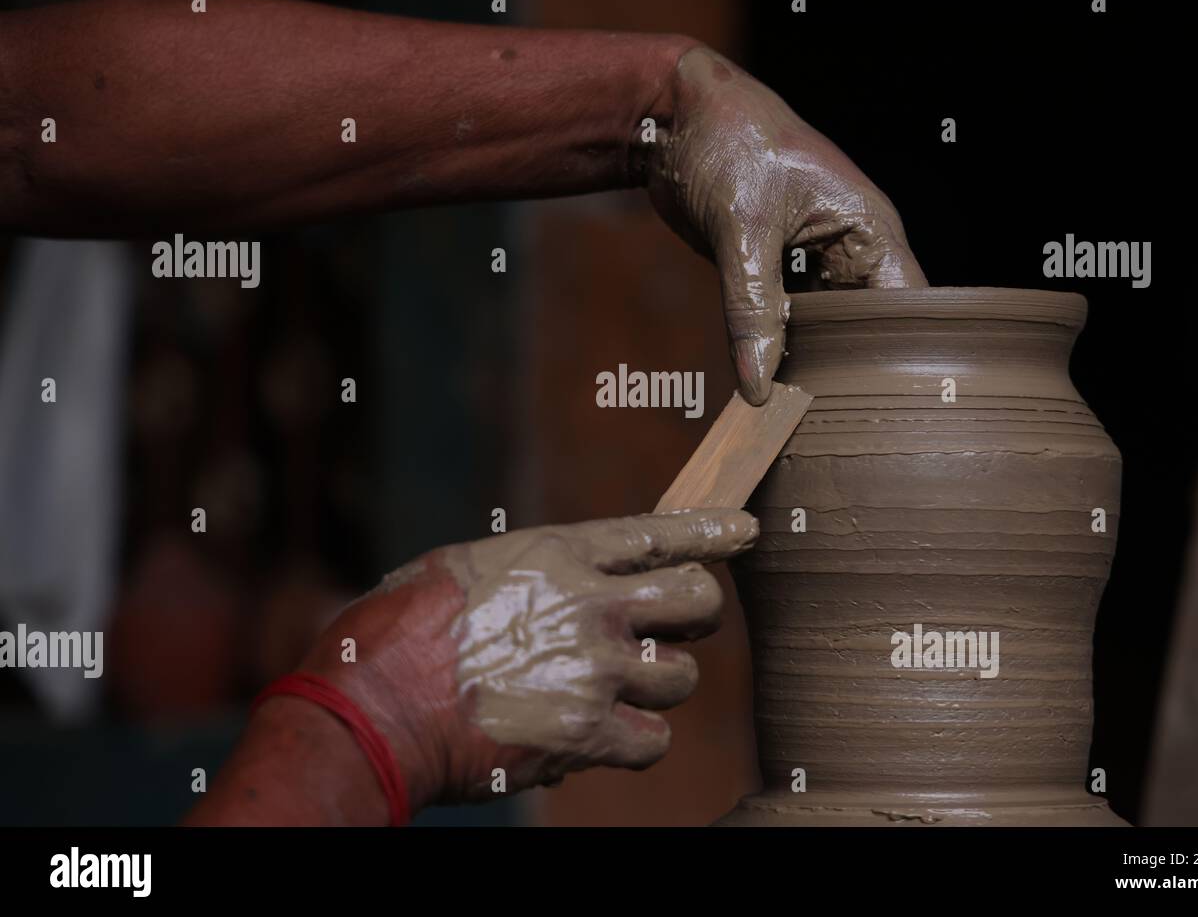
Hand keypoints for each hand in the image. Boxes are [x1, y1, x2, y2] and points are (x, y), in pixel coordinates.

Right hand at [299, 508, 757, 807]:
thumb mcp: (463, 569)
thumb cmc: (399, 632)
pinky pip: (654, 741)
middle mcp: (591, 603)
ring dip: (655, 688)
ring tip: (612, 694)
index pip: (659, 532)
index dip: (712, 531)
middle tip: (671, 631)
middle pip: (699, 601)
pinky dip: (634, 743)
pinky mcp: (590, 730)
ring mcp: (596, 667)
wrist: (374, 707)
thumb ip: (527, 573)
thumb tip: (557, 595)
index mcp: (558, 553)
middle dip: (696, 615)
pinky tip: (600, 738)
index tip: (746, 531)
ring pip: (681, 677)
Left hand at [646, 46, 927, 404]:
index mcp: (868, 229)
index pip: (907, 307)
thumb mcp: (741, 228)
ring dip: (807, 364)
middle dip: (848, 370)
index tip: (886, 407)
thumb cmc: (726, 143)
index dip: (902, 358)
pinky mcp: (773, 272)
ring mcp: (811, 263)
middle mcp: (849, 249)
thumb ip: (751, 308)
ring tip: (796, 414)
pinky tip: (765, 385)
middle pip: (866, 328)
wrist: (672, 116)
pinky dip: (774, 350)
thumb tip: (759, 387)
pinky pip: (784, 323)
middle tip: (827, 421)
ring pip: (822, 331)